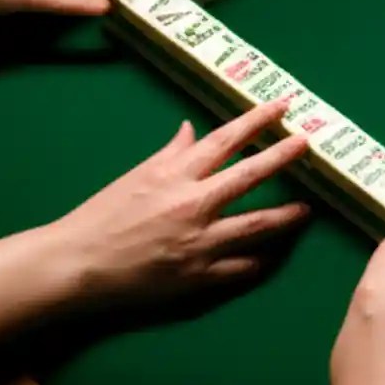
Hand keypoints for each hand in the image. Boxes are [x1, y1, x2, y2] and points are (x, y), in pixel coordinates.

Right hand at [50, 102, 310, 305]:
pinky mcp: (199, 278)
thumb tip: (191, 129)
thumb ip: (170, 154)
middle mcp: (192, 205)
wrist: (77, 265)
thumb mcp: (135, 176)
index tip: (283, 107)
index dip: (257, 121)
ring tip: (306, 209)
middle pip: (250, 176)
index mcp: (175, 175)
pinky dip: (258, 261)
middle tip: (307, 145)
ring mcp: (199, 243)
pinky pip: (241, 268)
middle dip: (284, 157)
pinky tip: (271, 254)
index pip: (225, 140)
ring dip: (287, 216)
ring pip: (257, 226)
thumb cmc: (102, 216)